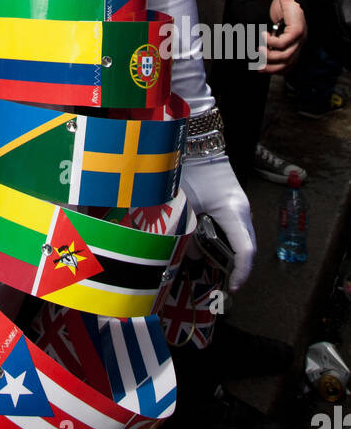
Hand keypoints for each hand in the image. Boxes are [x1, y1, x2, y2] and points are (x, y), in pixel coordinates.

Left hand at [181, 154, 255, 290]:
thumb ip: (186, 232)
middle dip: (233, 265)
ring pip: (239, 237)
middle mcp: (241, 210)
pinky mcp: (231, 201)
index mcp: (233, 211)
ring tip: (207, 259)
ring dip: (226, 251)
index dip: (240, 273)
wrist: (195, 141)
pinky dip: (221, 238)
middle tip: (221, 280)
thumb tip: (191, 256)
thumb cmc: (188, 170)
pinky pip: (232, 227)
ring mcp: (239, 205)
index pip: (245, 251)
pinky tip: (203, 240)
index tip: (231, 286)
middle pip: (246, 246)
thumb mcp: (183, 204)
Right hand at [260, 0, 305, 72]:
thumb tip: (264, 50)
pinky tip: (264, 34)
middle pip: (287, 64)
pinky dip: (270, 41)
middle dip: (271, 68)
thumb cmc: (282, 9)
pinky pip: (282, 43)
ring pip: (285, 56)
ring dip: (269, 55)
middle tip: (257, 66)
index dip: (275, 70)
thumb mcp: (277, 28)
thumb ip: (274, 39)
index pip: (289, 66)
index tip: (260, 68)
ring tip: (259, 49)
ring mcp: (301, 37)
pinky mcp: (298, 30)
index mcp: (297, 44)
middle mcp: (301, 43)